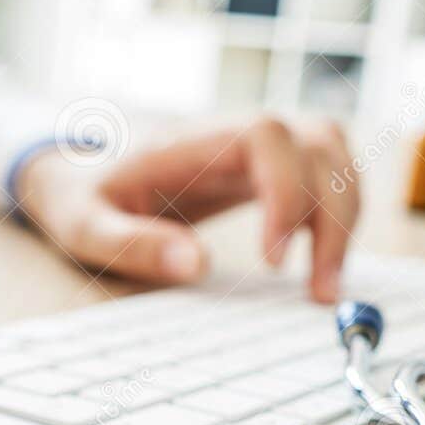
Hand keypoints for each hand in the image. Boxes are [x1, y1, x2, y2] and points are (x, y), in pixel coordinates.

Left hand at [15, 117, 359, 301]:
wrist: (80, 171)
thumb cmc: (83, 197)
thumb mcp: (84, 226)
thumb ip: (132, 243)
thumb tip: (194, 265)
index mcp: (186, 141)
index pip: (264, 136)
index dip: (285, 190)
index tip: (273, 259)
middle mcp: (231, 133)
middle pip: (316, 142)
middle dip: (332, 215)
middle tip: (318, 290)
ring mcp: (255, 147)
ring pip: (333, 153)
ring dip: (344, 217)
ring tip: (323, 286)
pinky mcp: (267, 167)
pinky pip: (326, 173)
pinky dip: (336, 214)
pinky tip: (316, 263)